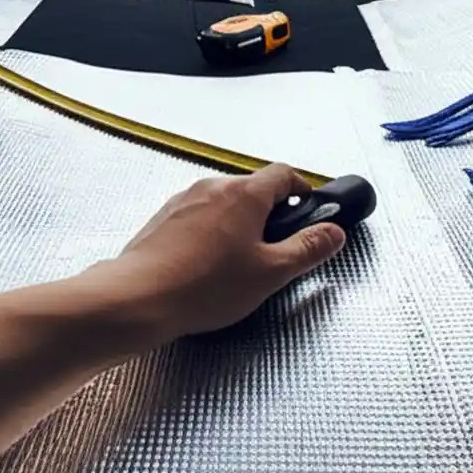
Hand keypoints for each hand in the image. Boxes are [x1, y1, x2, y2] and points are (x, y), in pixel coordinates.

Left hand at [84, 164, 346, 348]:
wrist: (139, 298)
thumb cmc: (205, 286)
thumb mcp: (271, 273)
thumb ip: (307, 249)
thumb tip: (334, 232)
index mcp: (244, 194)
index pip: (284, 174)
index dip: (302, 190)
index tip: (309, 208)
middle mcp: (212, 188)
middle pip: (252, 188)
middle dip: (270, 212)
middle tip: (278, 246)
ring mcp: (183, 201)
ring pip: (223, 204)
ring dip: (239, 224)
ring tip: (242, 262)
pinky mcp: (162, 220)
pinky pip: (198, 218)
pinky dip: (211, 234)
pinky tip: (208, 267)